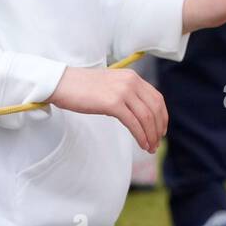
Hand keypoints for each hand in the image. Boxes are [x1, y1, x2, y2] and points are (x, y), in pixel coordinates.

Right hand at [46, 67, 167, 151]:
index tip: (161, 130)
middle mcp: (131, 81)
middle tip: (157, 143)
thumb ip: (127, 93)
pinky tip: (142, 144)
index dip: (162, 116)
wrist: (62, 83)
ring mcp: (123, 91)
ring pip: (146, 117)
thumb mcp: (111, 85)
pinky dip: (140, 136)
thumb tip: (139, 113)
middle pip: (154, 108)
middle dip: (158, 128)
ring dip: (151, 135)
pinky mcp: (113, 103)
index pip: (156, 97)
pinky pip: (133, 123)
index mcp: (132, 77)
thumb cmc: (83, 87)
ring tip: (150, 148)